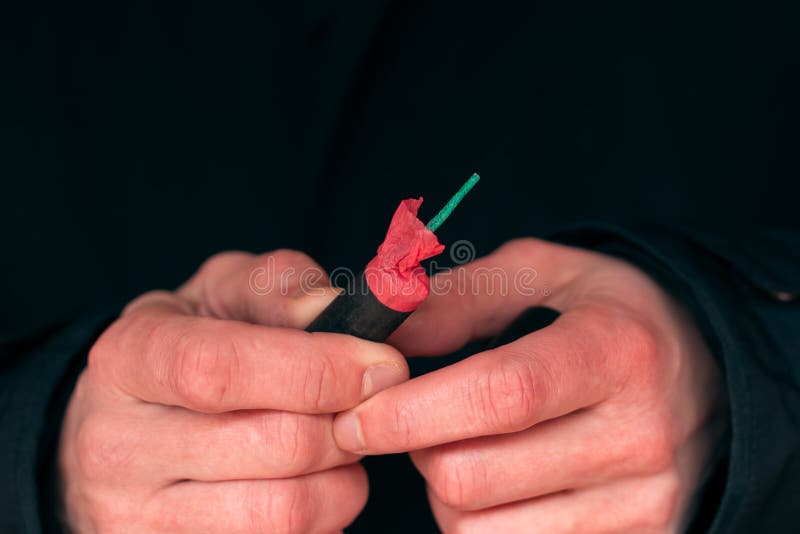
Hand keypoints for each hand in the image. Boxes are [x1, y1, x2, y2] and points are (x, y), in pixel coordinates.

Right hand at [59, 250, 408, 532]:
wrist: (131, 424)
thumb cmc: (194, 344)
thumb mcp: (224, 292)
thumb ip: (279, 288)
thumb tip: (332, 310)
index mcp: (129, 358)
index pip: (220, 370)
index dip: (317, 369)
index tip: (382, 366)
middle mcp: (117, 445)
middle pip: (276, 445)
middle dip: (348, 423)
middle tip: (365, 406)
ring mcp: (137, 517)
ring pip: (288, 511)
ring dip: (344, 478)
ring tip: (338, 447)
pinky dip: (324, 519)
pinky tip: (311, 484)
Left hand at [333, 238, 725, 532]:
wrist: (708, 376)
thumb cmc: (610, 316)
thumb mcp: (545, 275)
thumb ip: (461, 295)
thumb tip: (385, 327)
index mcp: (617, 351)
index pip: (501, 395)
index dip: (412, 411)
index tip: (356, 416)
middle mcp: (640, 435)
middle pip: (471, 476)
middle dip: (417, 450)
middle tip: (421, 420)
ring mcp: (644, 502)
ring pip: (479, 529)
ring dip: (445, 492)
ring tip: (468, 448)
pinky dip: (481, 524)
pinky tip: (499, 484)